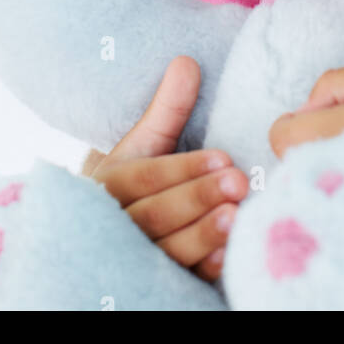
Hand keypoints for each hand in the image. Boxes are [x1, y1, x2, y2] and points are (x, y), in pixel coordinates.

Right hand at [82, 55, 248, 281]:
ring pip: (166, 252)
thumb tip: (187, 61)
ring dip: (203, 237)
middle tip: (239, 183)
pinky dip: (203, 270)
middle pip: (154, 217)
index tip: (223, 156)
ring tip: (237, 219)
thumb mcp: (143, 144)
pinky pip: (178, 281)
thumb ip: (166, 109)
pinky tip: (229, 258)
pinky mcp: (152, 282)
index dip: (182, 169)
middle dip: (197, 200)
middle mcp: (114, 226)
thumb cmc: (135, 181)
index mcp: (107, 186)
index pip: (144, 179)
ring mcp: (133, 259)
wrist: (105, 234)